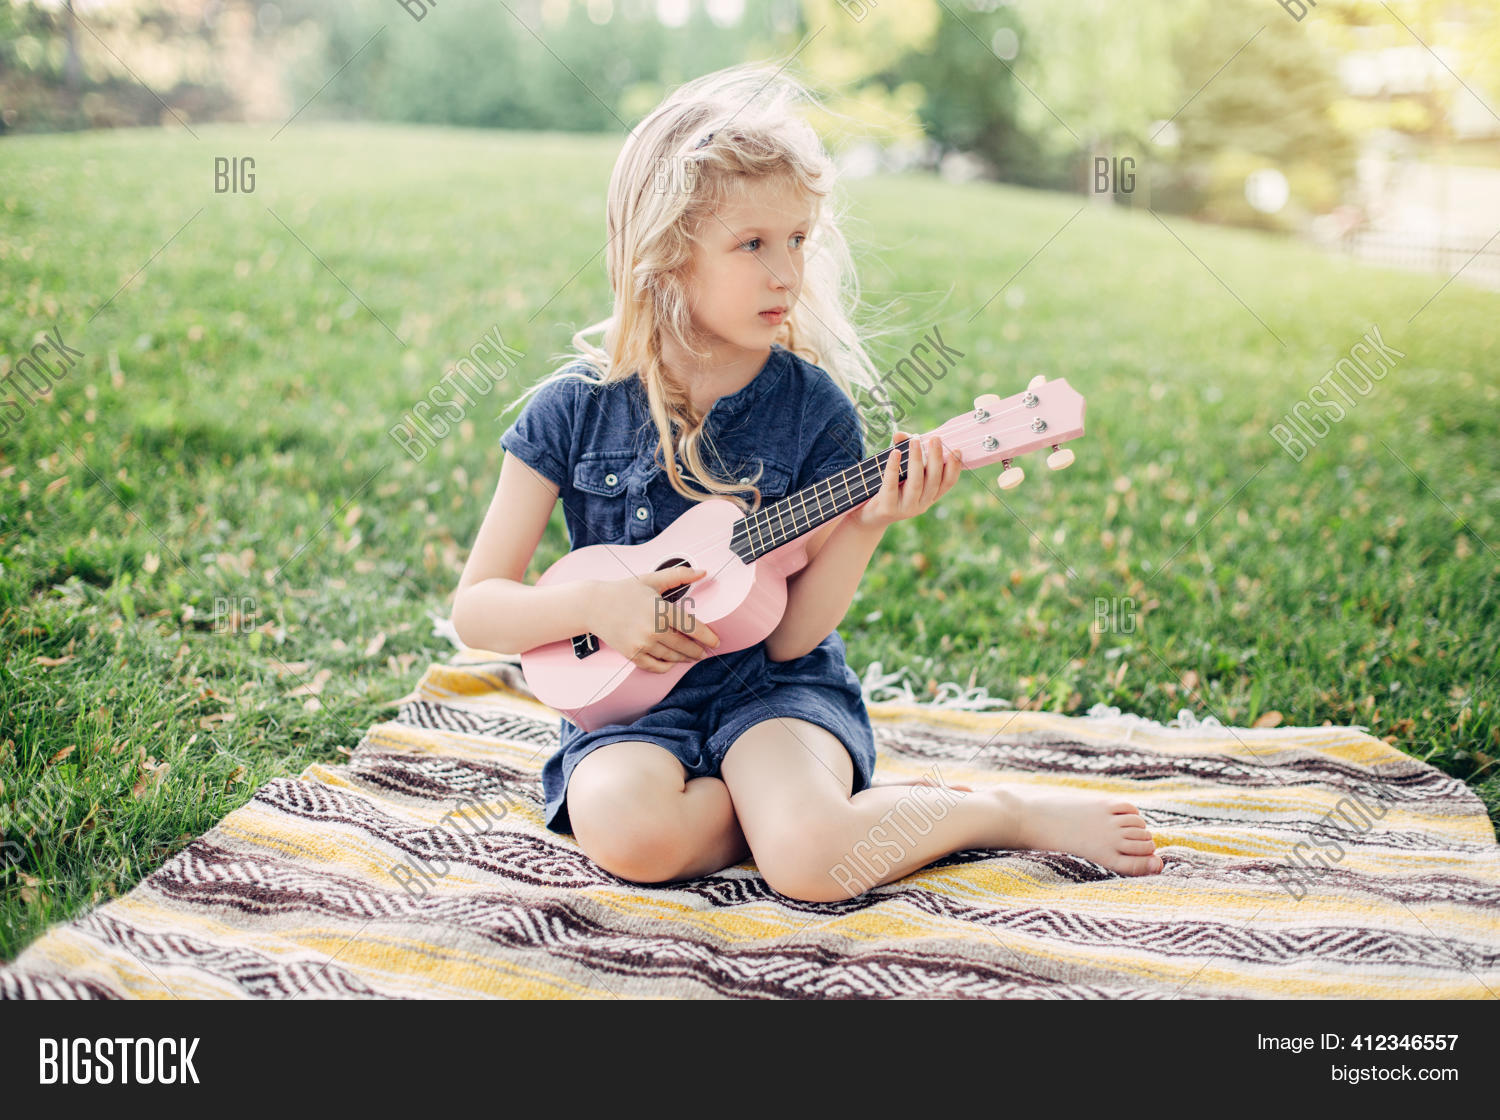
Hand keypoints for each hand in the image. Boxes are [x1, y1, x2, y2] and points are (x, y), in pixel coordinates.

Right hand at [589, 566, 721, 673]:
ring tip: (691, 656)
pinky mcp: (632, 655)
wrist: (594, 605)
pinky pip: (655, 667)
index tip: (716, 641)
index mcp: (661, 610)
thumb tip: (704, 572)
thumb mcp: (652, 579)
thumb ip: (679, 575)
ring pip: (672, 657)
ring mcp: (642, 644)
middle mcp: (653, 629)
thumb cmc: (625, 590)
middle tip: (704, 652)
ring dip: (684, 658)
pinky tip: (672, 662)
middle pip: (685, 646)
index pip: (693, 627)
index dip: (708, 636)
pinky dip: (666, 666)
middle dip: (698, 651)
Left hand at [850, 430, 961, 530]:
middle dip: (936, 458)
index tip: (956, 450)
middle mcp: (921, 504)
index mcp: (929, 496)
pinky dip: (894, 468)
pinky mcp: (888, 509)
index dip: (954, 467)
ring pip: (916, 483)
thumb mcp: (900, 473)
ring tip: (915, 441)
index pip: (947, 483)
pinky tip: (895, 453)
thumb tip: (900, 435)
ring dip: (917, 460)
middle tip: (936, 438)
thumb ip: (903, 452)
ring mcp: (906, 509)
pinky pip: (892, 486)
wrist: (868, 518)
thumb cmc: (888, 490)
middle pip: (933, 480)